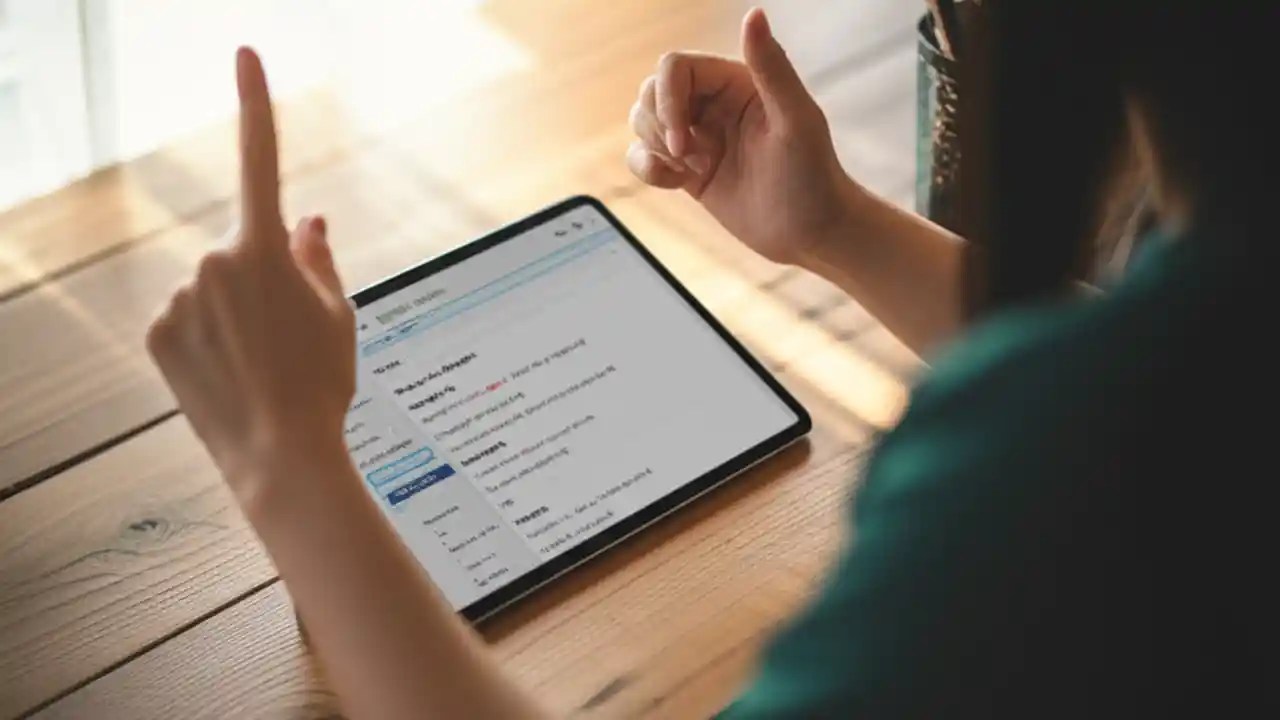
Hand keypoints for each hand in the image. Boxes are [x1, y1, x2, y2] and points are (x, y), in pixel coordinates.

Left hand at [147, 48, 355, 499]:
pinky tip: (228, 373)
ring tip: (259, 362)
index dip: (254, 103)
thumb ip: (319, 259)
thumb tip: (308, 220)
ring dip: (234, 311)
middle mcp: (213, 262)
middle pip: (242, 249)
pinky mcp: (158, 332)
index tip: (245, 55)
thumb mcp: (339, 315)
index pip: (260, 158)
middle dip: (263, 277)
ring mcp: (180, 298)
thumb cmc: (321, 384)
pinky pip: (186, 318)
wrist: (280, 454)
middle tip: (288, 335)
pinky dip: (206, 337)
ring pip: (212, 286)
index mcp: (264, 250)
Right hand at [627, 8, 859, 264]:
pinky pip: (644, 155)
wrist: (813, 232)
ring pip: (642, 120)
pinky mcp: (689, 169)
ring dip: (653, 147)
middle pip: (651, 90)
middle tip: (689, 157)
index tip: (681, 140)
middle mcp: (714, 102)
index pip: (675, 67)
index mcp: (737, 80)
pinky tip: (677, 183)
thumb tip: (754, 14)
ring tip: (691, 171)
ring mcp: (699, 136)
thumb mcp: (796, 119)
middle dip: (657, 125)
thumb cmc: (814, 176)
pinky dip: (647, 169)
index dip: (667, 100)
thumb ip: (772, 66)